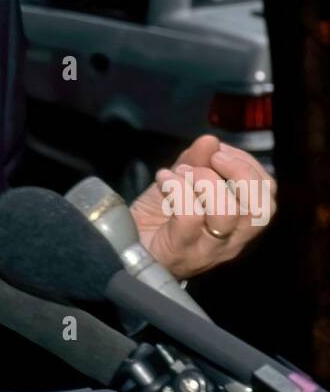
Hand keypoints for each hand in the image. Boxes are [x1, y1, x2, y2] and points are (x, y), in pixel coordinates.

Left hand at [129, 134, 275, 280]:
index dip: (249, 165)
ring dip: (203, 178)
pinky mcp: (179, 250)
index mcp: (237, 223)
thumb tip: (210, 140)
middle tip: (212, 160)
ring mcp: (206, 249)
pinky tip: (163, 180)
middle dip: (239, 171)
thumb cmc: (158, 219)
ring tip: (181, 173)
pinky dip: (176, 187)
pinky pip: (190, 215)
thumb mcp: (181, 183)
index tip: (220, 152)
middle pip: (261, 208)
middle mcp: (230, 241)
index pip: (267, 195)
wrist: (125, 250)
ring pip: (227, 211)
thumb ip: (196, 161)